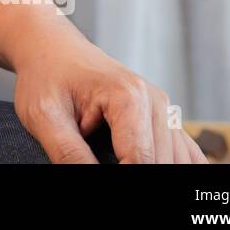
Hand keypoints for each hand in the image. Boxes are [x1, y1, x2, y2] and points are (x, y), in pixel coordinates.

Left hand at [12, 30, 208, 163]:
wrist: (51, 49)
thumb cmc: (46, 77)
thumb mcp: (44, 117)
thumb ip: (69, 155)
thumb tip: (91, 180)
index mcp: (129, 96)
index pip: (141, 161)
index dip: (125, 179)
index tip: (101, 175)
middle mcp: (155, 102)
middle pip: (161, 163)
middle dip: (137, 177)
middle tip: (98, 161)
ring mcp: (164, 110)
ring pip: (177, 161)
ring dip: (156, 171)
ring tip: (114, 160)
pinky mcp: (163, 119)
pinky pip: (186, 154)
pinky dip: (173, 165)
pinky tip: (148, 164)